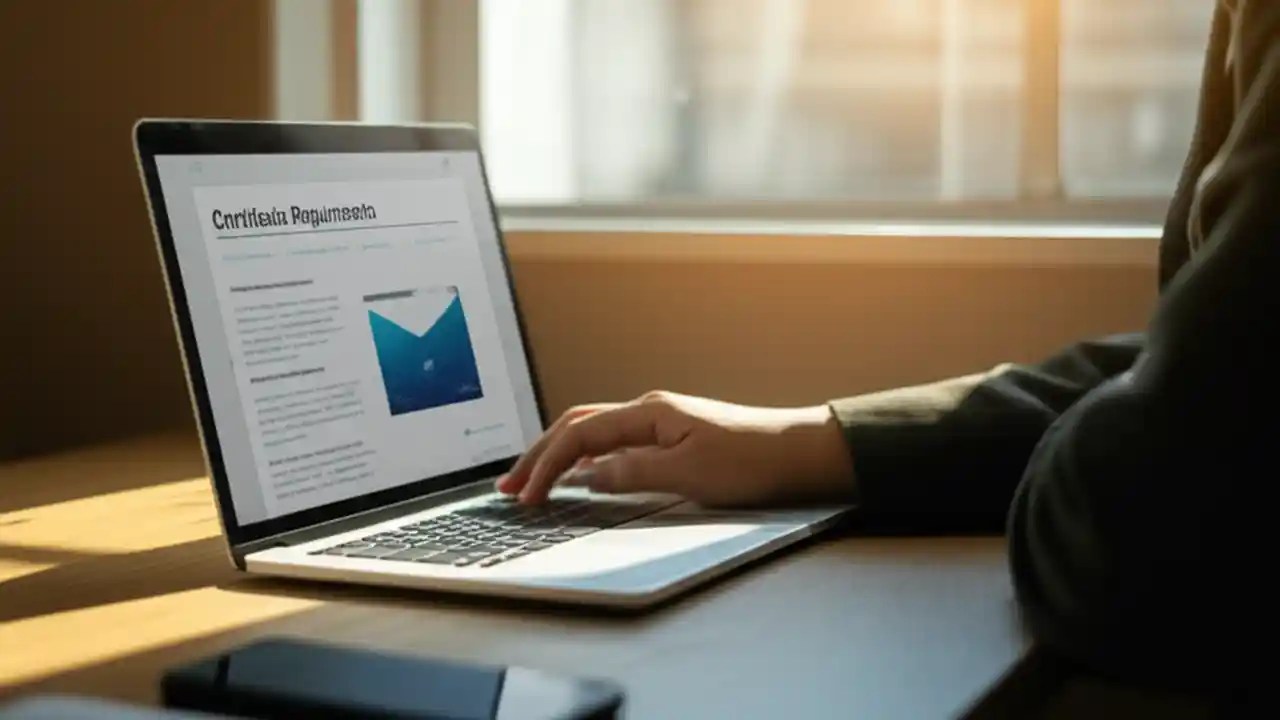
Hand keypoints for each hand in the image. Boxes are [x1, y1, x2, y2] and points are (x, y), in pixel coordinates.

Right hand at [496, 391, 855, 506]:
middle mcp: (650, 412)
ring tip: (531, 479)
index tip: (526, 498)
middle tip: (508, 485)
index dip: (547, 466)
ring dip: (559, 455)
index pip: (579, 434)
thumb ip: (634, 473)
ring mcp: (662, 424)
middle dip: (539, 455)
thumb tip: (588, 476)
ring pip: (594, 432)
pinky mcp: (674, 439)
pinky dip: (586, 458)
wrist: (803, 453)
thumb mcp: (690, 474)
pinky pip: (615, 443)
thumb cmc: (755, 462)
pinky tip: (582, 475)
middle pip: (577, 426)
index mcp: (649, 413)